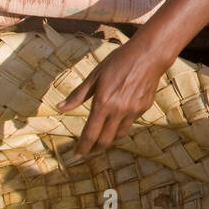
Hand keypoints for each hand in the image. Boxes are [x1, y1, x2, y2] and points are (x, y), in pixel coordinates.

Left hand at [58, 40, 167, 156]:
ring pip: (119, 134)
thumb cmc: (118, 61)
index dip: (83, 147)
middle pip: (105, 140)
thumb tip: (60, 108)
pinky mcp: (143, 108)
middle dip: (95, 149)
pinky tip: (118, 119)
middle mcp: (118, 111)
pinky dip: (121, 124)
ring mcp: (133, 111)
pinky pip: (130, 122)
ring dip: (109, 139)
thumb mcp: (95, 75)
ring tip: (102, 138)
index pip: (90, 133)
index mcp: (103, 103)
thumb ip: (78, 95)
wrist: (148, 55)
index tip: (77, 154)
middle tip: (88, 152)